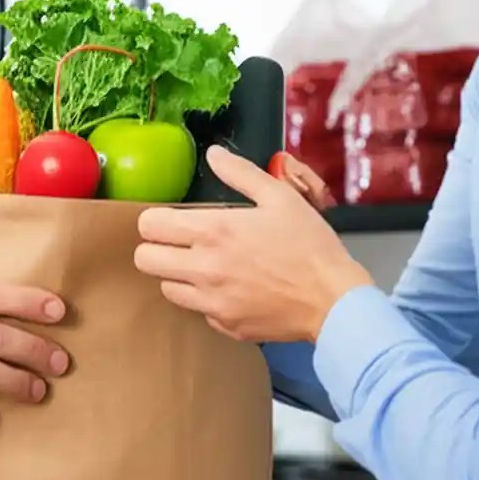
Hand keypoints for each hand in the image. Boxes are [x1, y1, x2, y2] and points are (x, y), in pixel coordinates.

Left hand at [134, 146, 371, 342]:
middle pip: (144, 260)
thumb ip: (240, 173)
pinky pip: (197, 310)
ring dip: (177, 275)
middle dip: (156, 248)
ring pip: (165, 288)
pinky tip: (230, 288)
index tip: (170, 221)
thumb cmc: (310, 246)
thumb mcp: (280, 197)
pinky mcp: (223, 324)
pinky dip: (206, 300)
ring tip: (204, 266)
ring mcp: (211, 301)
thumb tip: (213, 155)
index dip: (155, 220)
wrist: (334, 300)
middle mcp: (204, 268)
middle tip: (178, 244)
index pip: (149, 226)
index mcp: (213, 232)